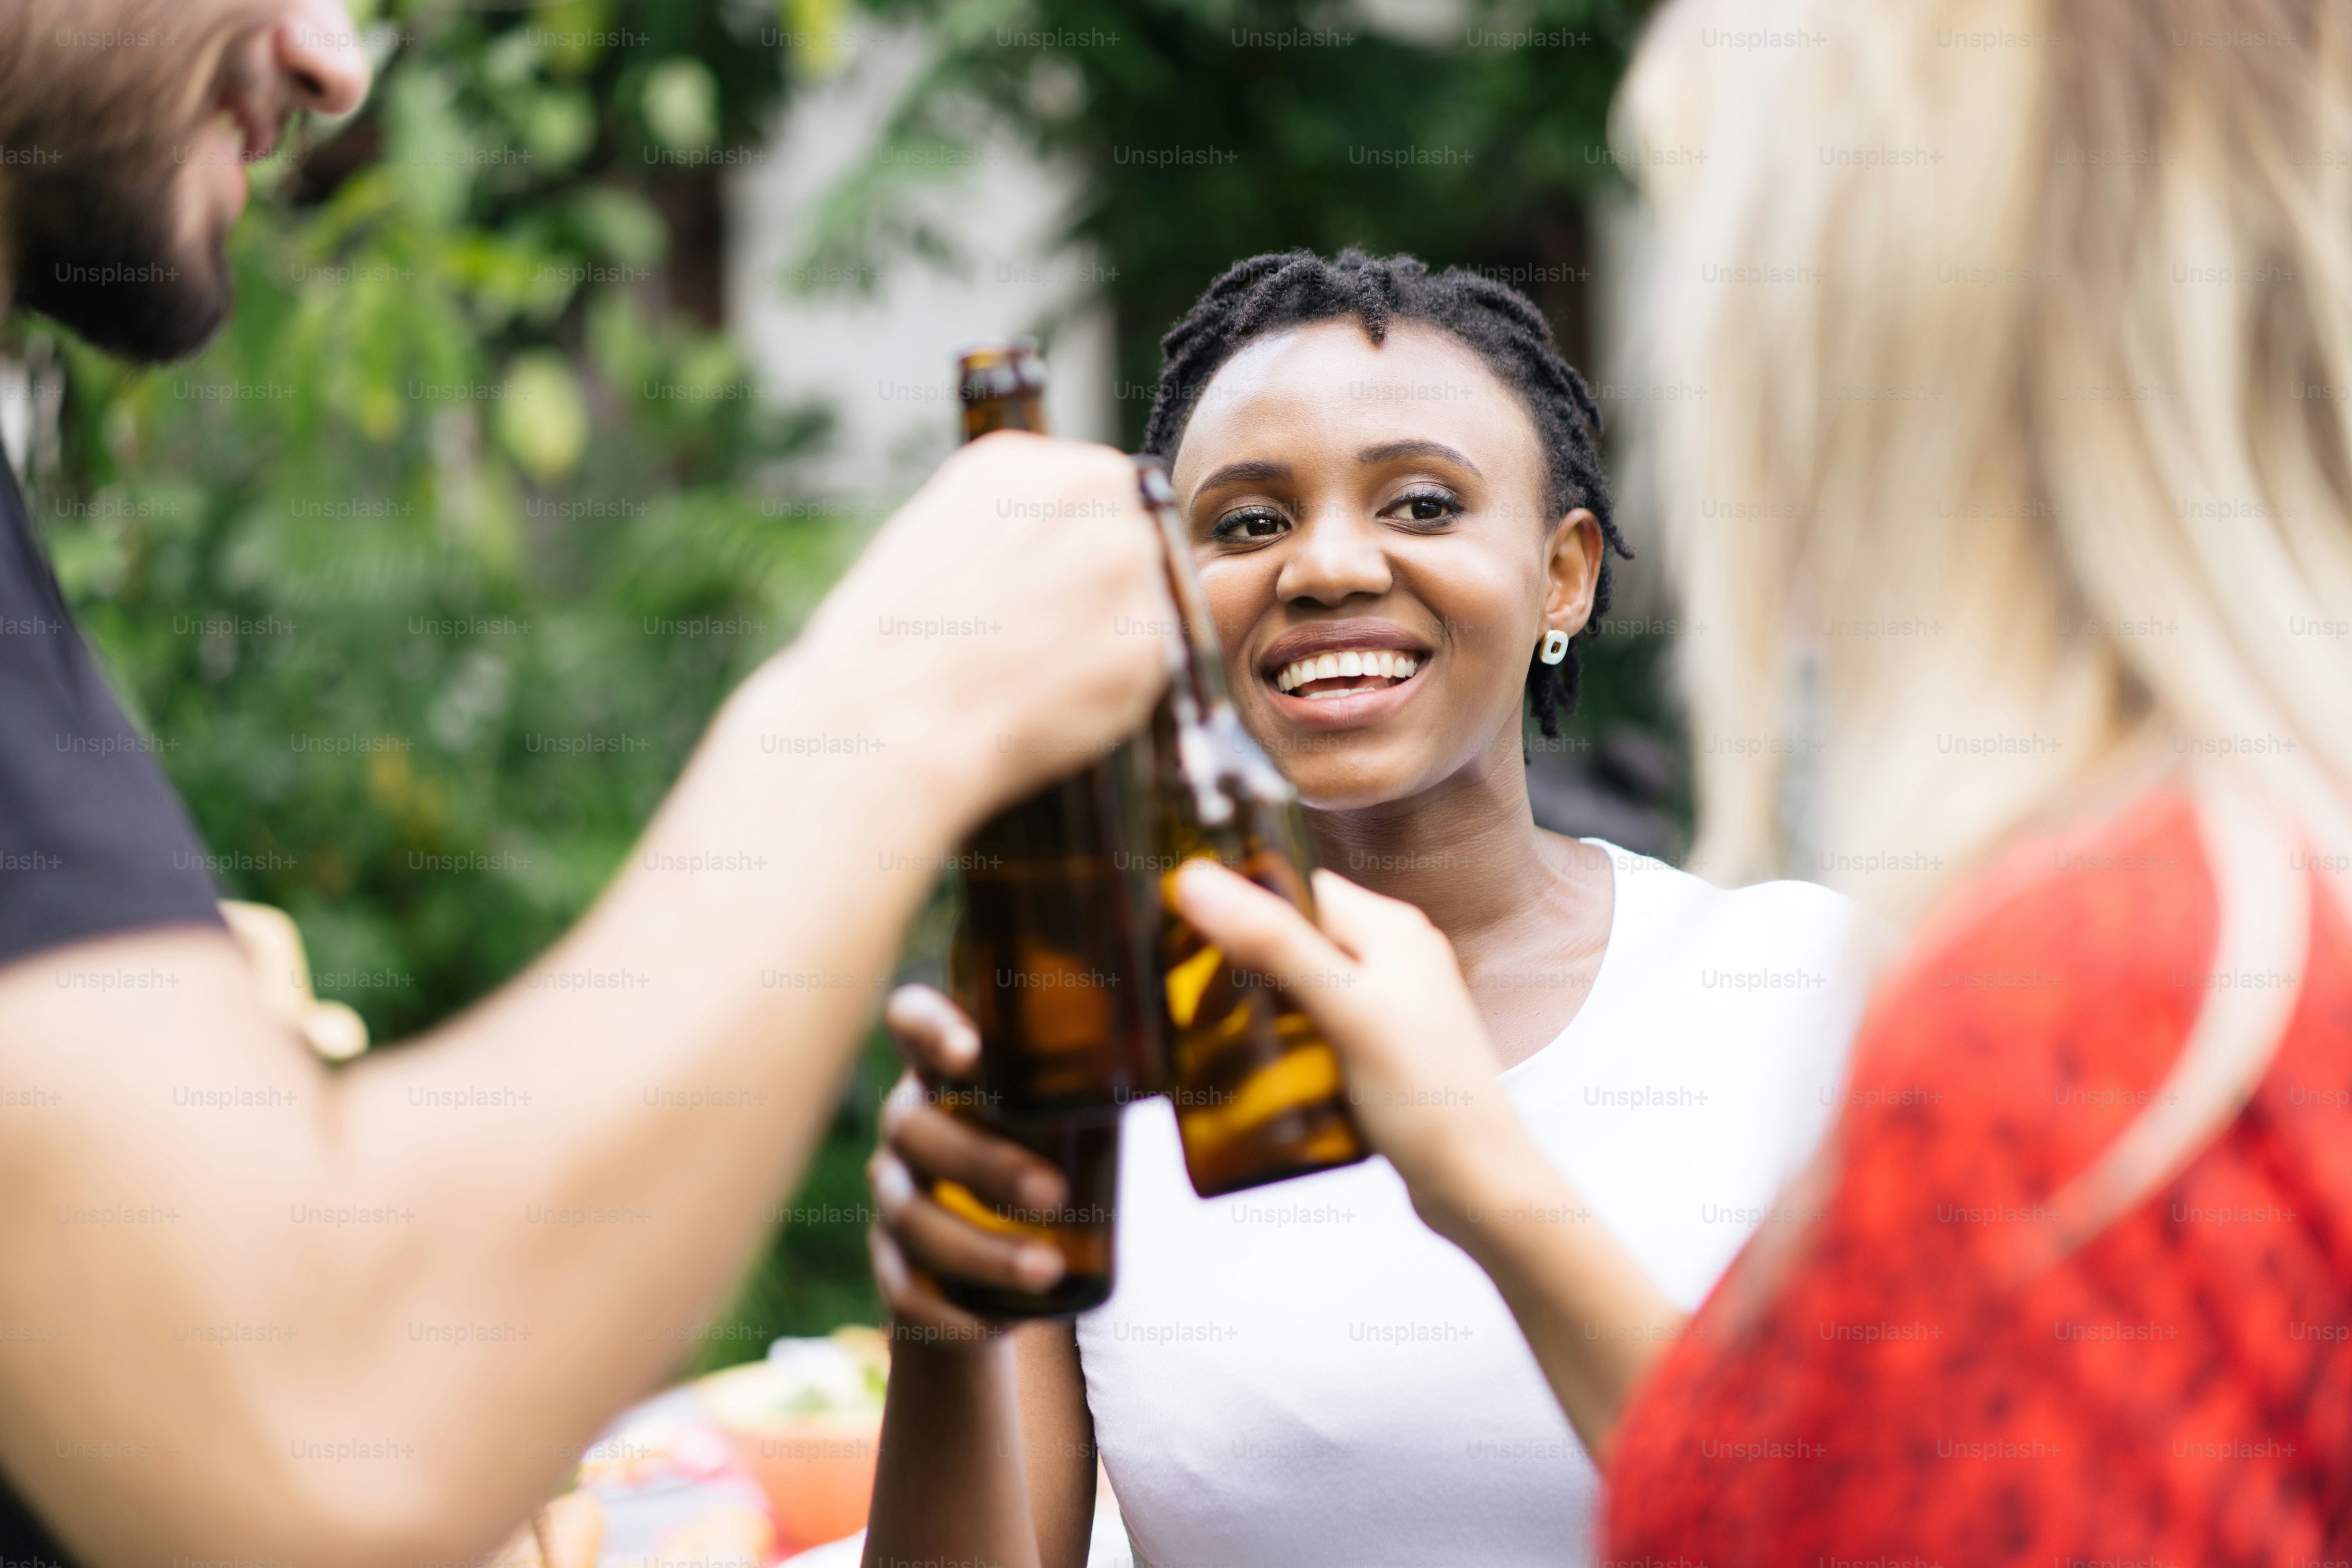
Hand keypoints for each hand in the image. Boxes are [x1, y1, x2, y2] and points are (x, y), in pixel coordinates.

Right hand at [794, 434, 1173, 821]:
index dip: (1070, 545)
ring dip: (1106, 636)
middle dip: (1095, 588)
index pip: (1097, 490)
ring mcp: (1129, 576)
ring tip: (1039, 667)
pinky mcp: (1148, 647)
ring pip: (1141, 602)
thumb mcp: (939, 532)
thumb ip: (1013, 521)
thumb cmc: (894, 634)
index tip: (1042, 581)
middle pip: (1128, 540)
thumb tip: (1055, 543)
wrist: (892, 712)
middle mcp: (1095, 504)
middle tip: (1039, 632)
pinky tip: (1054, 698)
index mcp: (1035, 465)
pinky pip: (1147, 663)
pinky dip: (1112, 686)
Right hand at [866, 985, 1070, 1341]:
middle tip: (1056, 1194)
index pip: (911, 1019)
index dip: (929, 1027)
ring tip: (1048, 1270)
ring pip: (912, 1217)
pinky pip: (904, 1291)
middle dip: (984, 1163)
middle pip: (915, 1129)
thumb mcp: (1065, 1113)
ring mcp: (893, 1195)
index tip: (973, 1053)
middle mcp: (908, 1122)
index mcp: (946, 1067)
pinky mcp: (893, 1267)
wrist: (997, 1261)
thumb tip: (1202, 1066)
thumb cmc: (1050, 1157)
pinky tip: (1000, 1321)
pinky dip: (952, 1310)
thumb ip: (1098, 1081)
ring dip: (980, 1248)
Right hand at [1175, 864, 1677, 1459]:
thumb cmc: (1430, 1102)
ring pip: (1304, 983)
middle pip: (1297, 935)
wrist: (1483, 1188)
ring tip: (1210, 1033)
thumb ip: (1275, 943)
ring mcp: (1392, 1006)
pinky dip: (1285, 1038)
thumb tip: (1200, 880)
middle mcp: (1397, 957)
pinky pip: (1318, 1025)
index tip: (1185, 937)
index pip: (1299, 887)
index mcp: (1393, 929)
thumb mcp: (1344, 1012)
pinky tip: (1259, 1065)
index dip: (1241, 906)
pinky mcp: (1383, 1050)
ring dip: (1259, 1004)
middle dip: (1243, 961)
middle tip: (1189, 998)